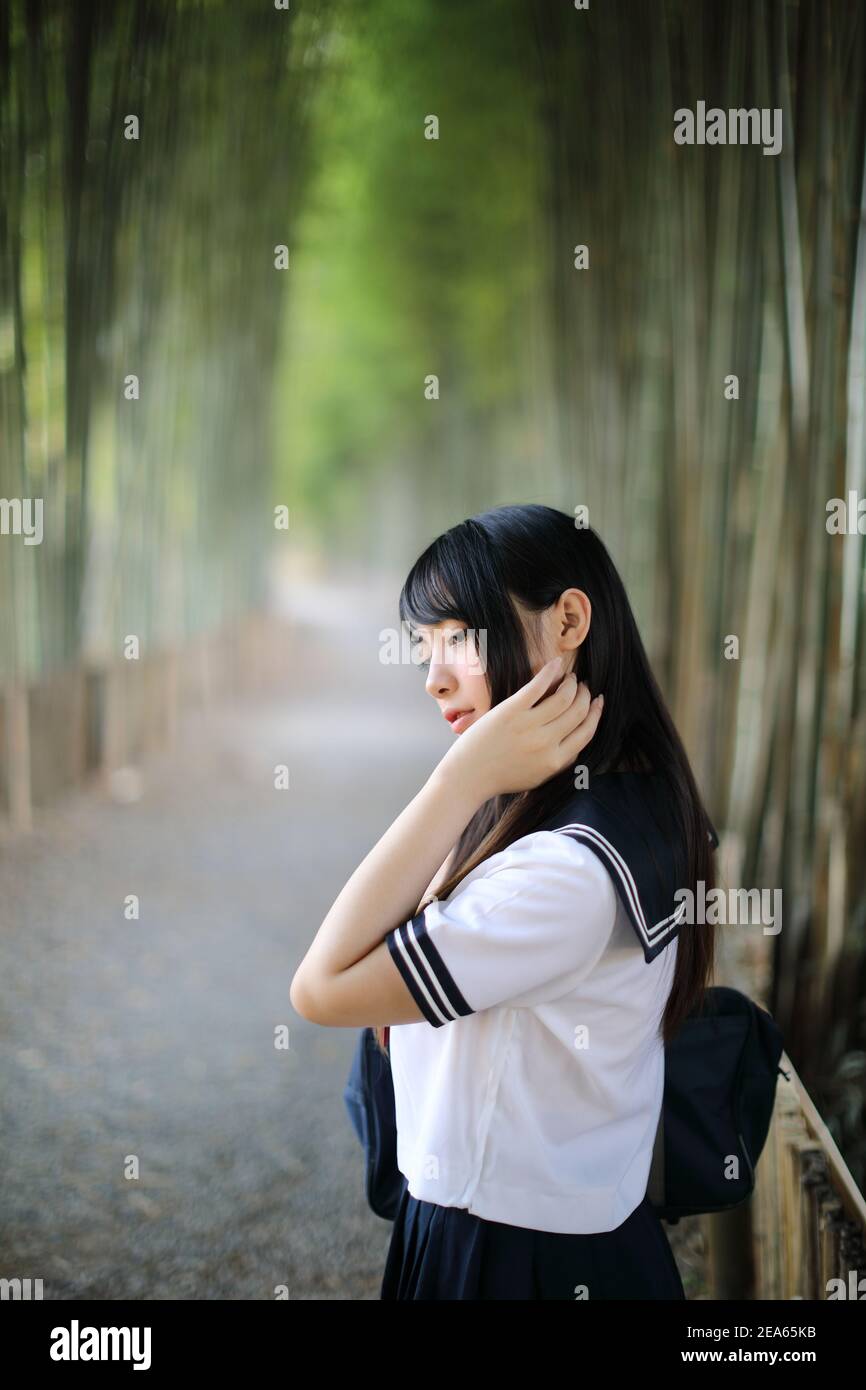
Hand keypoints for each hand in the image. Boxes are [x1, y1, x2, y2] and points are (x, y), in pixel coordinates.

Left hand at [439, 657, 603, 802]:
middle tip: (584, 686)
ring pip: (564, 696)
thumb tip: (578, 739)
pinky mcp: (510, 711)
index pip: (586, 731)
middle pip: (578, 711)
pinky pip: (538, 686)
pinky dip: (551, 672)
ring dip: (572, 683)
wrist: (467, 777)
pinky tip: (557, 664)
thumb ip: (560, 761)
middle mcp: (546, 743)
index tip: (597, 701)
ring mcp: (528, 726)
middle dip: (585, 695)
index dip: (595, 713)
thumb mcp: (538, 776)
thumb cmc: (500, 777)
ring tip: (571, 678)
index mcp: (556, 761)